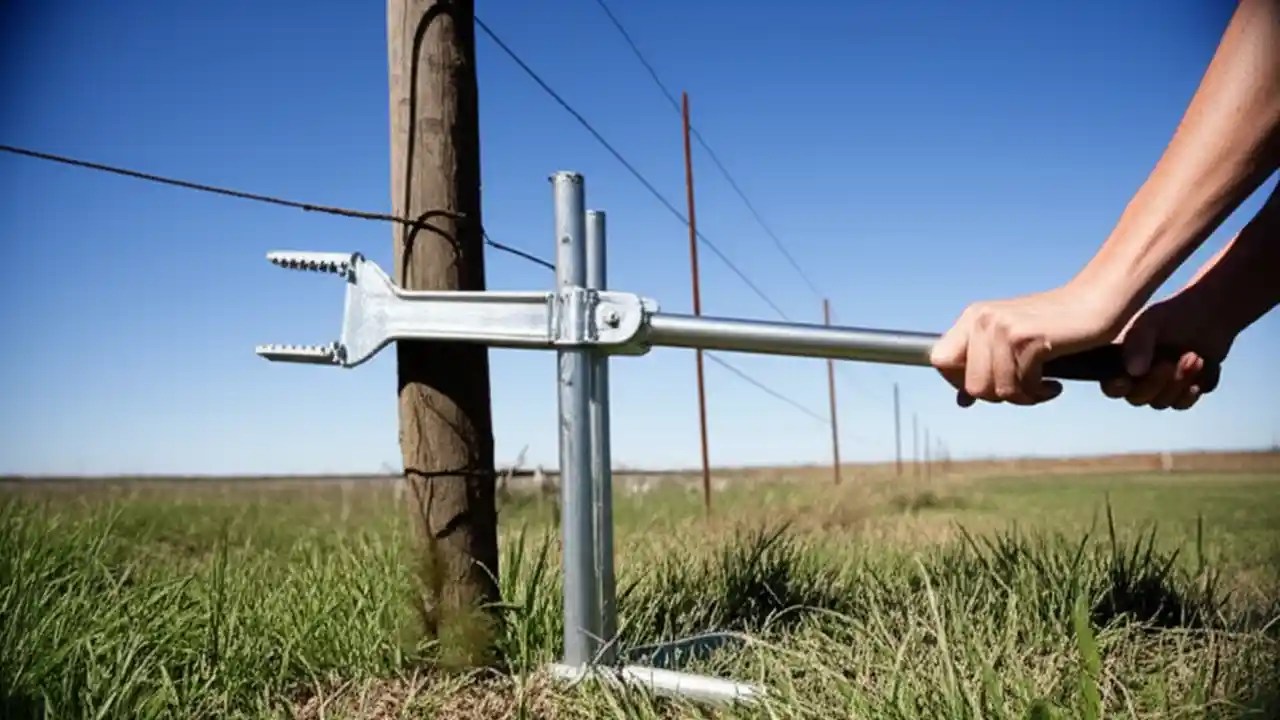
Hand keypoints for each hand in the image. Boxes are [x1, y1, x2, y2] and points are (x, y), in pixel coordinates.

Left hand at [929, 284, 1122, 406]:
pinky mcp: (1027, 339)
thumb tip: (962, 402)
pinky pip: (1022, 386)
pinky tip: (1054, 384)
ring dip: (1023, 397)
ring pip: (996, 390)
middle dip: (999, 395)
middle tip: (1025, 387)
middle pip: (971, 385)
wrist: (1097, 301)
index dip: (959, 381)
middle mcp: (982, 318)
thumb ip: (983, 365)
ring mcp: (1003, 327)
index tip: (990, 384)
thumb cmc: (1056, 326)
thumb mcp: (1010, 341)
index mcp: (973, 317)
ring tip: (1042, 385)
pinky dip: (1040, 393)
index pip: (939, 360)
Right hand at [1100, 290, 1233, 409]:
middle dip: (1156, 381)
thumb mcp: (1151, 323)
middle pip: (1137, 398)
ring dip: (1178, 382)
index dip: (1117, 386)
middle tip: (1171, 361)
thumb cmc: (1174, 315)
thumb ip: (1138, 345)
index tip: (1127, 378)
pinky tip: (1202, 370)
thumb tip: (1134, 373)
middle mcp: (1136, 379)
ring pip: (1161, 402)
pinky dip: (1191, 391)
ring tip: (1196, 357)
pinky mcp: (1182, 392)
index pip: (1111, 385)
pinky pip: (1181, 404)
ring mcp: (1159, 388)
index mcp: (1121, 362)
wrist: (1210, 315)